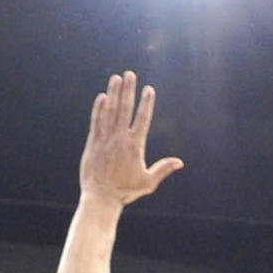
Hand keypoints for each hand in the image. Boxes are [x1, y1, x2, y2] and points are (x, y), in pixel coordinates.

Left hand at [77, 73, 181, 207]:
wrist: (101, 198)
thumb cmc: (126, 191)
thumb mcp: (148, 182)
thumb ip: (163, 169)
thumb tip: (180, 162)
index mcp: (134, 146)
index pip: (142, 119)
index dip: (146, 103)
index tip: (149, 89)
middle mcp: (119, 139)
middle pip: (125, 109)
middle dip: (128, 90)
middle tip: (130, 74)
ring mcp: (105, 139)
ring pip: (110, 111)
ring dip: (114, 93)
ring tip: (116, 78)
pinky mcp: (93, 143)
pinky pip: (96, 121)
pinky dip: (99, 109)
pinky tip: (102, 96)